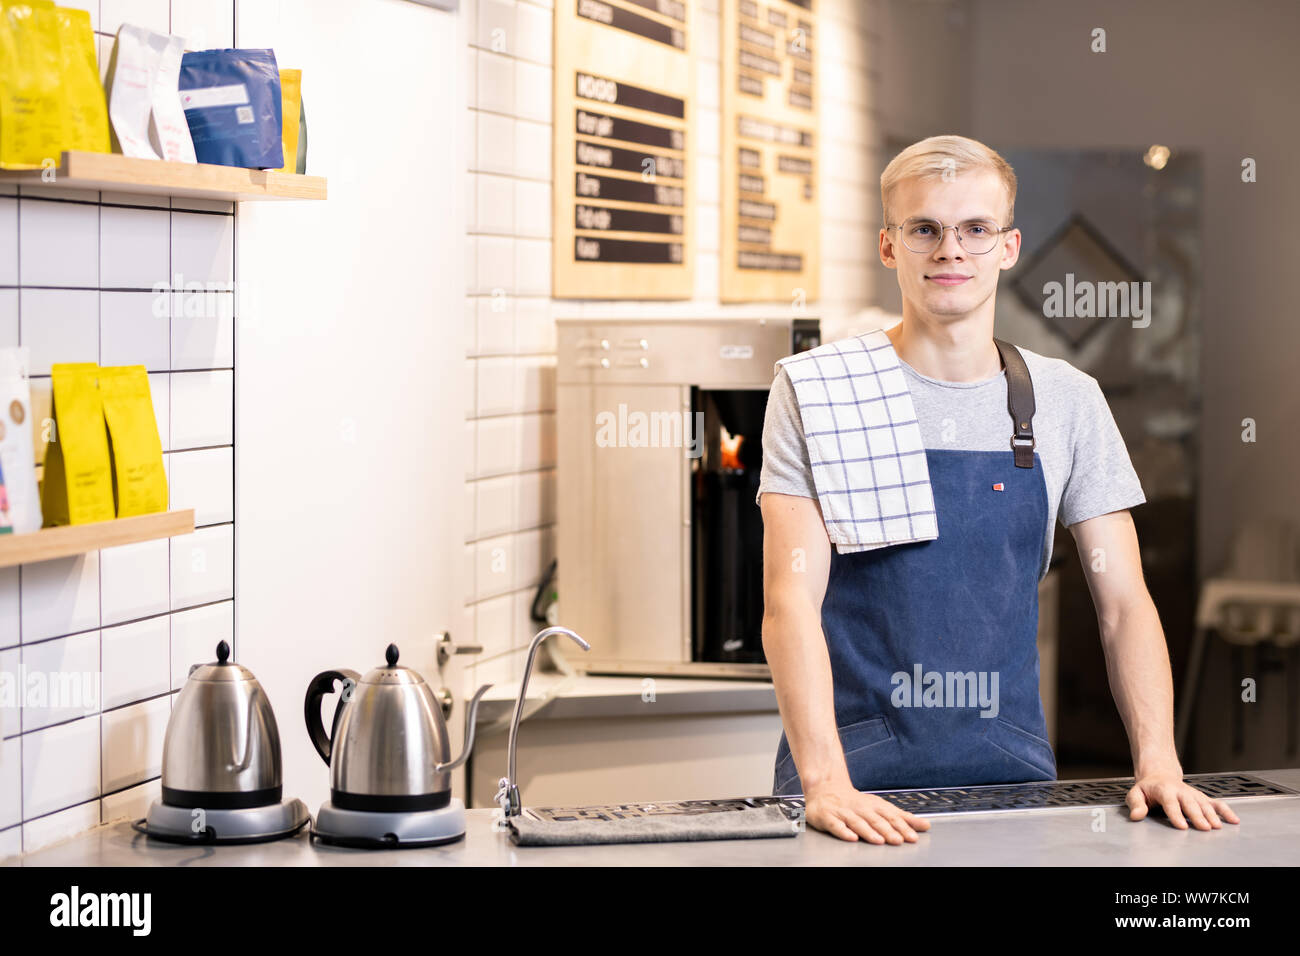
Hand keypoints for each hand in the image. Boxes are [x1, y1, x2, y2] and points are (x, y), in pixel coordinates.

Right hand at [805, 782, 930, 843]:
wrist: (824, 788)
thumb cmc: (856, 802)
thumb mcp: (880, 807)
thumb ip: (903, 818)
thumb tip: (925, 826)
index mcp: (874, 806)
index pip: (891, 816)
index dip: (902, 827)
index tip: (913, 836)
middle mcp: (860, 808)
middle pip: (875, 820)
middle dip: (888, 830)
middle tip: (899, 840)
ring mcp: (843, 812)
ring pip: (857, 822)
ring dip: (868, 831)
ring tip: (879, 840)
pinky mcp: (827, 817)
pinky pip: (835, 825)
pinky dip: (843, 831)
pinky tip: (851, 837)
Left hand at [1126, 771, 1240, 829]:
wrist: (1159, 775)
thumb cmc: (1147, 789)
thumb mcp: (1135, 793)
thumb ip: (1135, 804)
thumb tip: (1136, 816)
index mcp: (1164, 790)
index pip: (1170, 802)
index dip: (1176, 814)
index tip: (1182, 826)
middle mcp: (1181, 791)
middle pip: (1190, 804)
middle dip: (1197, 816)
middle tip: (1204, 828)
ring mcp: (1193, 794)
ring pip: (1204, 804)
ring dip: (1211, 815)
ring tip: (1217, 827)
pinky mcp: (1202, 798)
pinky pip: (1216, 803)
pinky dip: (1226, 811)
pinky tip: (1233, 820)